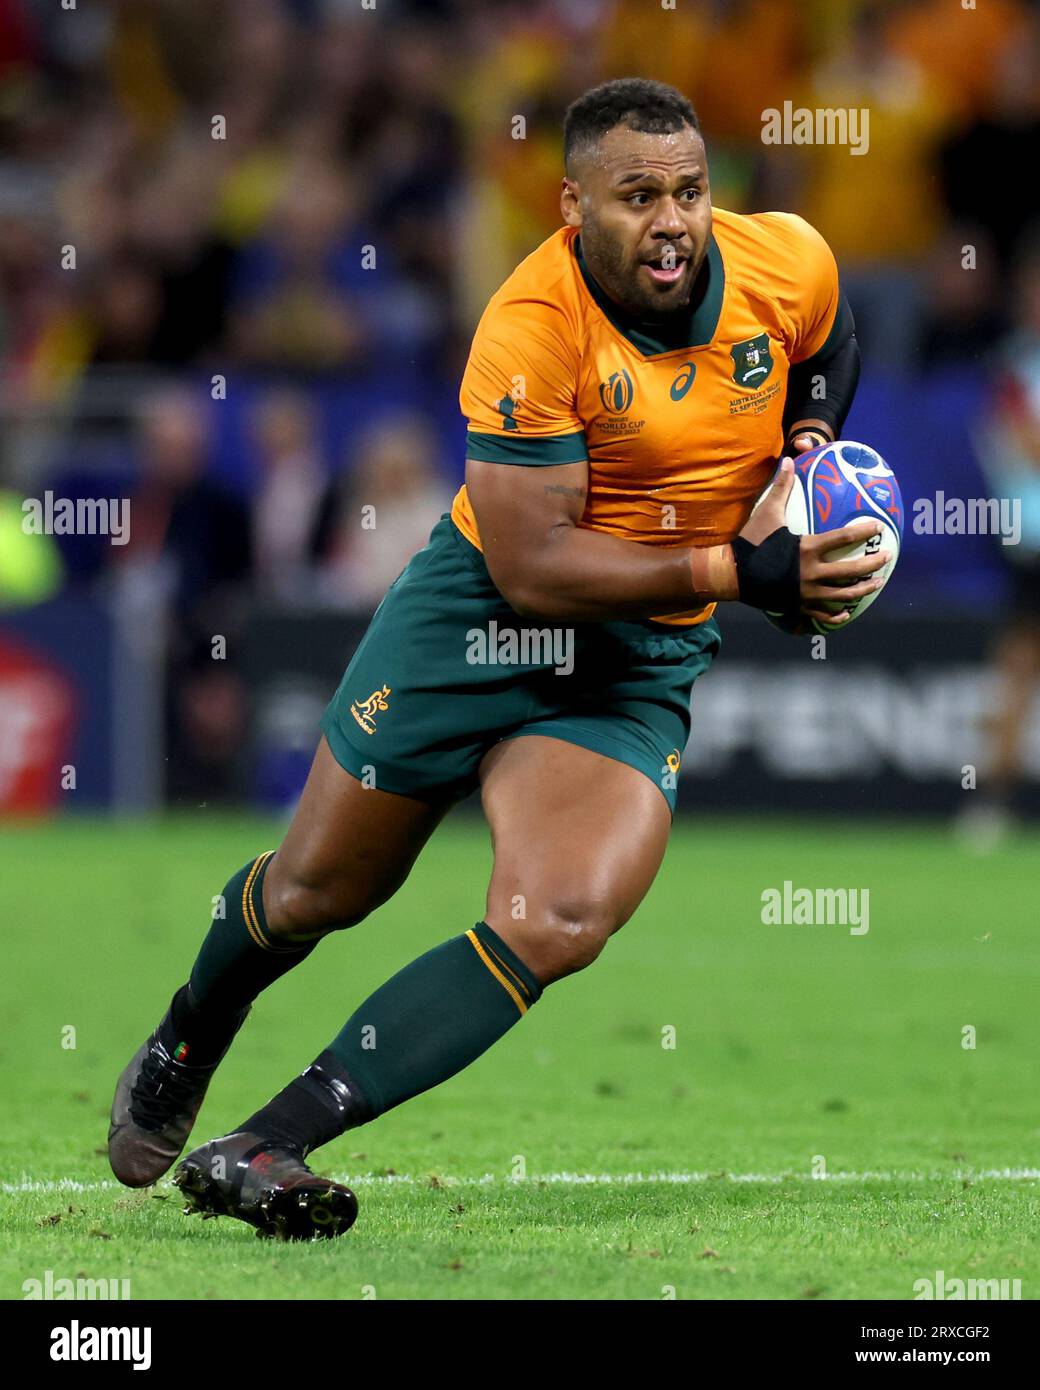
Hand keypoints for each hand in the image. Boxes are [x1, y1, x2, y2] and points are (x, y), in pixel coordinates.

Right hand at [737, 458, 890, 628]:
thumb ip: (782, 488)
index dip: (864, 531)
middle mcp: (812, 573)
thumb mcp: (767, 513)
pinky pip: (822, 614)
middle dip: (873, 564)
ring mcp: (806, 593)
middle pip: (851, 571)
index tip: (878, 527)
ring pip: (843, 595)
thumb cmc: (751, 543)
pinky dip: (836, 614)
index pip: (844, 537)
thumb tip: (788, 461)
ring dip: (862, 590)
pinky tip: (845, 612)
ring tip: (875, 584)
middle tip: (886, 558)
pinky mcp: (797, 606)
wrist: (732, 574)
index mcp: (808, 549)